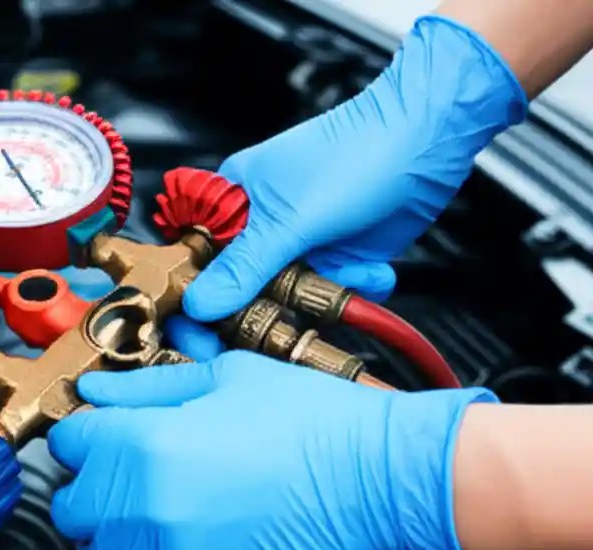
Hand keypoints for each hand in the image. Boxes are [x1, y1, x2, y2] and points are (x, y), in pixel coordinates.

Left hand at [45, 350, 494, 549]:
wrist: (378, 478)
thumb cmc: (315, 424)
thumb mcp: (225, 378)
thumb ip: (147, 388)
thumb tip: (98, 392)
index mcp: (144, 440)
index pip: (67, 444)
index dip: (86, 437)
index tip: (103, 438)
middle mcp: (144, 500)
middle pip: (72, 505)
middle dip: (94, 487)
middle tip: (131, 474)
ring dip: (115, 535)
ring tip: (156, 512)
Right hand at [183, 15, 526, 321]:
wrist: (431, 139)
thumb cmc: (358, 152)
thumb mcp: (290, 219)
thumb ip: (244, 268)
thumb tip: (199, 303)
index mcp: (233, 200)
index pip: (197, 258)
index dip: (197, 297)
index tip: (205, 332)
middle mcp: (262, 223)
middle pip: (241, 288)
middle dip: (273, 302)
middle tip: (291, 304)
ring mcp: (300, 241)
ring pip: (289, 297)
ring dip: (324, 294)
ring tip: (348, 270)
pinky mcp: (336, 255)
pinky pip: (330, 293)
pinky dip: (354, 288)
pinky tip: (369, 267)